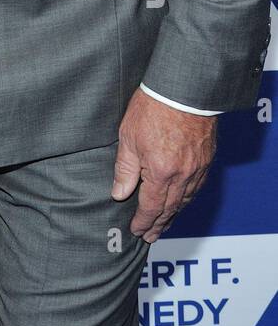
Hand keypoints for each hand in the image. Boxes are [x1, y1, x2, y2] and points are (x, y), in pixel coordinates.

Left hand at [112, 87, 216, 242]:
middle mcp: (182, 175)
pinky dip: (187, 197)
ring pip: (185, 199)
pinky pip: (197, 186)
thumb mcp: (128, 137)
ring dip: (174, 213)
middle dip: (159, 224)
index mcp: (161, 172)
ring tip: (164, 223)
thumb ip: (125, 168)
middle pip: (170, 208)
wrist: (183, 89)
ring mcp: (197, 168)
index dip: (143, 221)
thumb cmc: (153, 107)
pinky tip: (182, 199)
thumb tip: (119, 193)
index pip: (151, 206)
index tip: (137, 230)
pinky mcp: (207, 158)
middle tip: (151, 236)